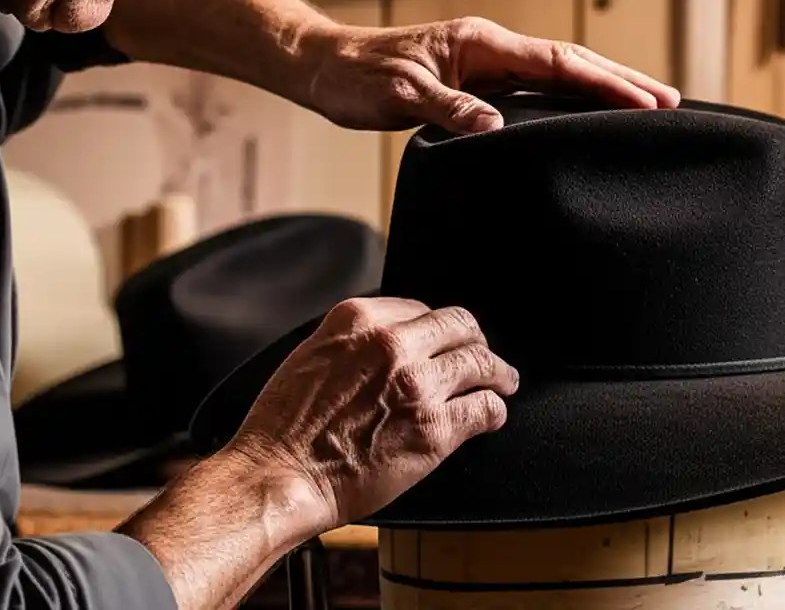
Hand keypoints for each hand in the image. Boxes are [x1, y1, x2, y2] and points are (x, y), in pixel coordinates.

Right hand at [223, 297, 518, 533]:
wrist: (280, 476)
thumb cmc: (286, 427)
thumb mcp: (314, 355)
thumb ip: (357, 341)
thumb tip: (393, 340)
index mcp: (360, 320)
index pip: (422, 309)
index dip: (439, 328)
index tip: (445, 340)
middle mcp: (394, 346)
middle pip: (460, 327)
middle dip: (476, 341)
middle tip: (484, 355)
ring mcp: (419, 386)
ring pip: (481, 363)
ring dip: (498, 373)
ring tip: (504, 381)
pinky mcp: (435, 429)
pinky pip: (484, 408)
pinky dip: (495, 411)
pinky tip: (492, 416)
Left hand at [302, 16, 681, 133]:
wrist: (324, 67)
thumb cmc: (356, 77)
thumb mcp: (401, 94)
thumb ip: (449, 108)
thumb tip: (495, 128)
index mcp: (481, 44)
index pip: (558, 62)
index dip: (605, 82)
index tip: (646, 100)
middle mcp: (490, 49)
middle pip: (571, 62)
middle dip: (622, 80)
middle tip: (669, 102)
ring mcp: (486, 64)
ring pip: (559, 74)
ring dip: (602, 89)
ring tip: (645, 107)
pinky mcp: (478, 83)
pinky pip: (537, 90)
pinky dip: (570, 100)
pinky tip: (586, 117)